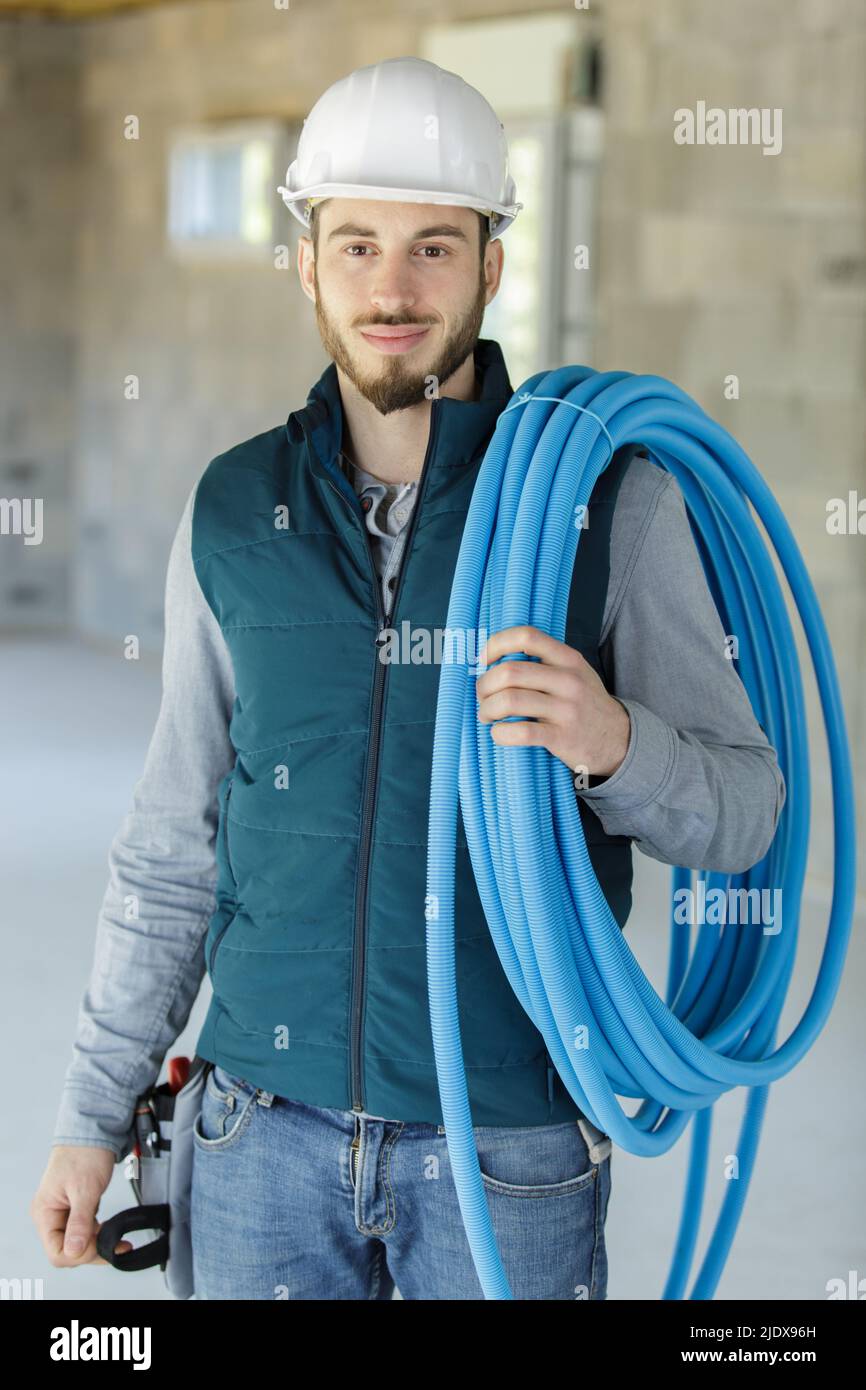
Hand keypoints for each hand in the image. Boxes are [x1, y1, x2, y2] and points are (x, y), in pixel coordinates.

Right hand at [31, 1145, 133, 1267]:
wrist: (93, 1130)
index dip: (80, 1254)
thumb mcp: (85, 1189)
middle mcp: (50, 1215)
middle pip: (67, 1251)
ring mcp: (62, 1213)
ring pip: (77, 1243)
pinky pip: (83, 1232)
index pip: (56, 1252)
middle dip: (91, 1252)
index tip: (102, 1246)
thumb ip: (79, 1222)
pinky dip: (98, 1234)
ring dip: (97, 1244)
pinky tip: (111, 1231)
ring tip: (117, 1239)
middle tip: (115, 1245)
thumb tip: (73, 1251)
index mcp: (45, 1212)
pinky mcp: (74, 1209)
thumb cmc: (85, 1152)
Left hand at [476, 625, 630, 778]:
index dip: (496, 644)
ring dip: (488, 709)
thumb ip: (544, 662)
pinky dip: (501, 733)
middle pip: (510, 671)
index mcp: (568, 658)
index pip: (526, 636)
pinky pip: (522, 732)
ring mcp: (567, 709)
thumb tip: (494, 660)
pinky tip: (499, 733)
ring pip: (510, 701)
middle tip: (482, 696)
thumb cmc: (585, 703)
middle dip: (485, 685)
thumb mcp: (574, 672)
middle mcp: (568, 680)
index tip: (484, 660)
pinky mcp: (563, 737)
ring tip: (487, 715)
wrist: (619, 738)